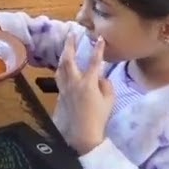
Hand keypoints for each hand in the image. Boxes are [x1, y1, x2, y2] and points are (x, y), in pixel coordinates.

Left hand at [55, 30, 114, 155]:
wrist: (82, 134)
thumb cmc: (98, 118)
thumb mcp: (109, 100)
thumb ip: (106, 85)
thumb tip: (101, 77)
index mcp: (88, 83)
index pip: (94, 61)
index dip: (98, 49)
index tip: (100, 38)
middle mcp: (73, 82)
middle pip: (68, 59)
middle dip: (70, 44)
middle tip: (72, 34)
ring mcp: (64, 88)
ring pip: (60, 67)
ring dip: (63, 55)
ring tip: (66, 47)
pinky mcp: (60, 94)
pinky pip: (59, 76)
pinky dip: (61, 68)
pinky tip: (63, 67)